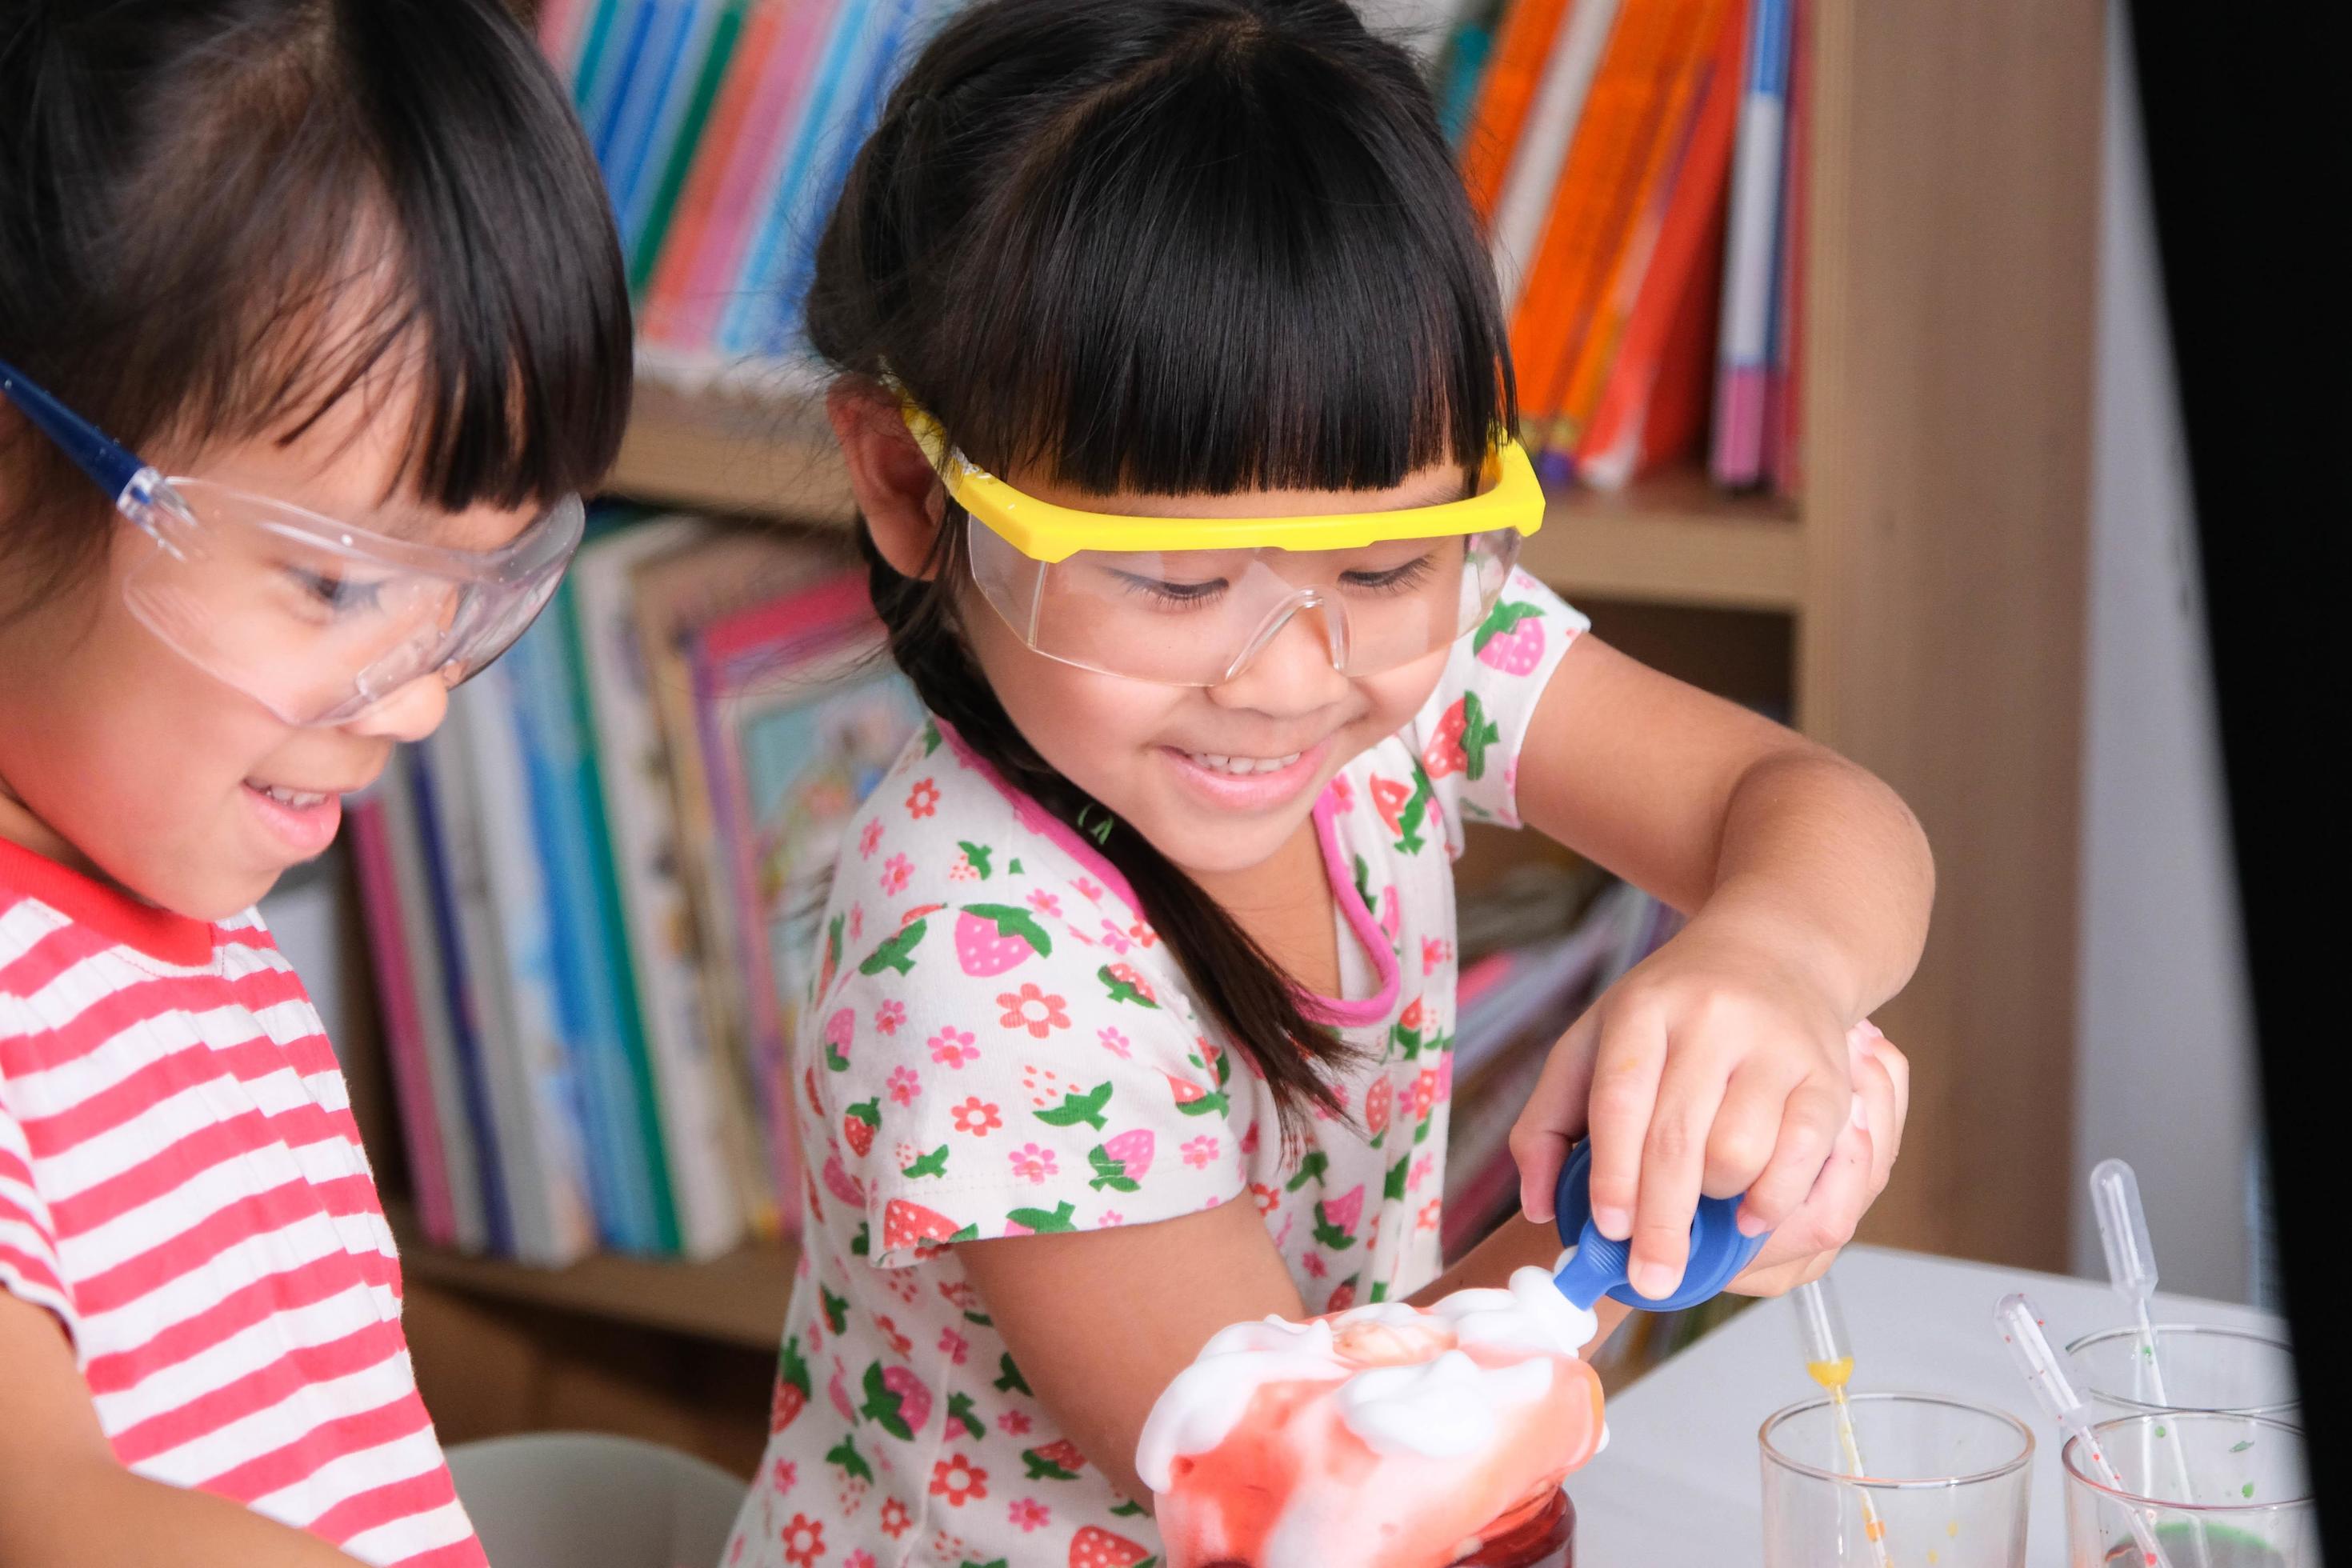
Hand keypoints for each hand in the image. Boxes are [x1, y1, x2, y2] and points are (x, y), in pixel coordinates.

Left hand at [1508, 918, 1870, 1300]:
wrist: (1775, 951)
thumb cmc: (1670, 1015)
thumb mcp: (1594, 1042)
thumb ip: (1548, 1121)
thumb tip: (1537, 1207)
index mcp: (1642, 1008)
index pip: (1619, 1100)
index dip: (1612, 1173)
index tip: (1608, 1232)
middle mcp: (1709, 1018)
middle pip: (1678, 1137)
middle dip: (1661, 1222)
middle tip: (1650, 1280)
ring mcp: (1774, 1043)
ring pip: (1740, 1150)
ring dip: (1716, 1200)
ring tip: (1701, 1211)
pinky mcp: (1825, 1071)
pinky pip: (1803, 1152)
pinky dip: (1775, 1197)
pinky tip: (1751, 1217)